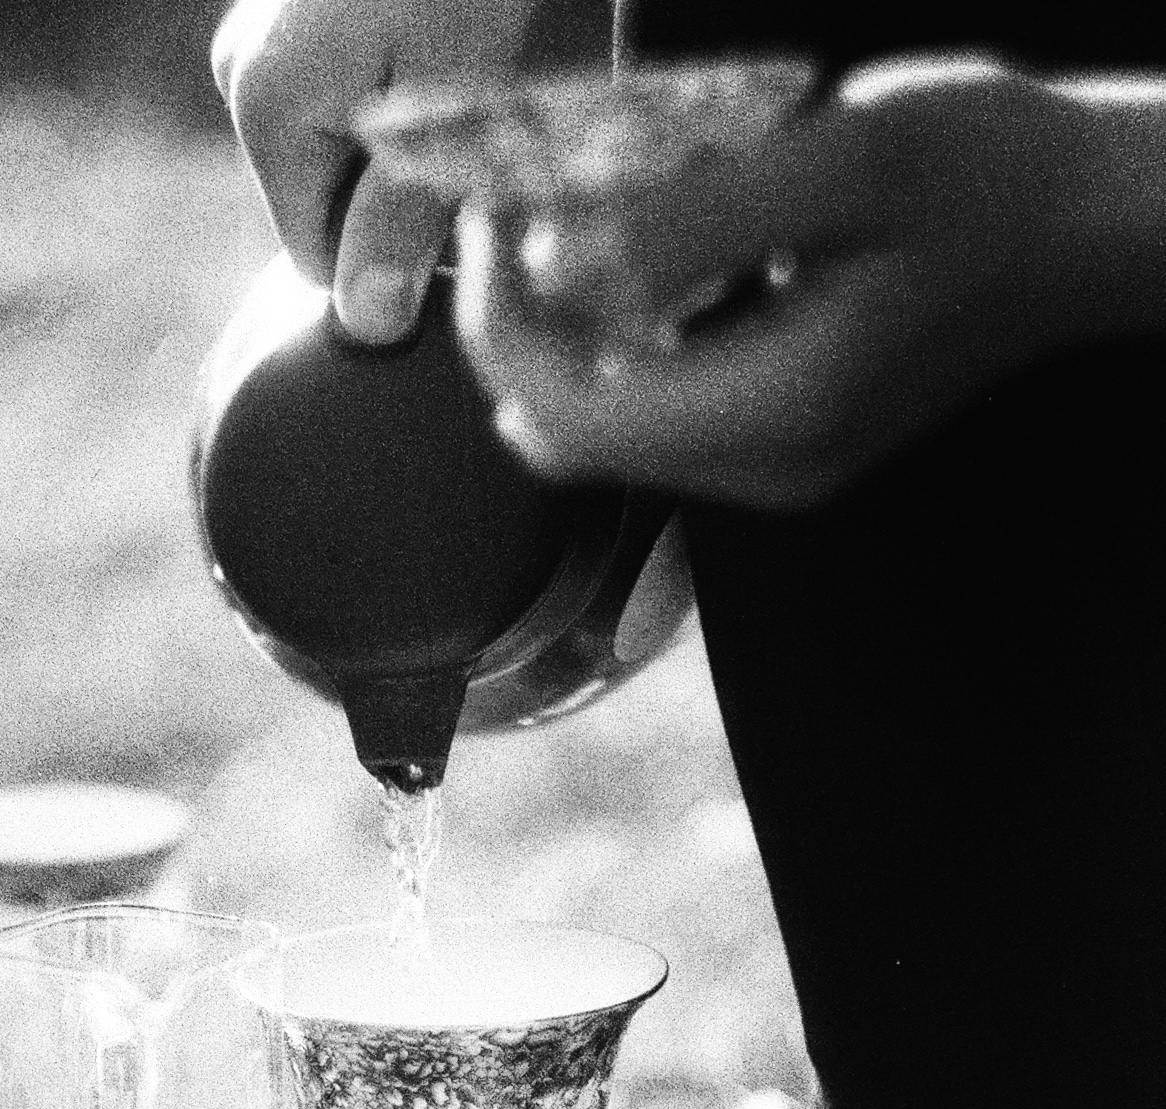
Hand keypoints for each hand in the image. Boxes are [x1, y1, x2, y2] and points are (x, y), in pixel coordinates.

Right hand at [212, 0, 590, 341]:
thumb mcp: (449, 100)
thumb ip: (402, 220)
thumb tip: (366, 329)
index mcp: (264, 105)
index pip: (315, 261)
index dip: (390, 261)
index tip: (457, 209)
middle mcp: (237, 73)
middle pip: (318, 208)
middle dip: (386, 203)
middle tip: (462, 136)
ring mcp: (251, 39)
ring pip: (327, 160)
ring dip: (389, 153)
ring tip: (447, 83)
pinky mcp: (282, 19)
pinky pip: (328, 106)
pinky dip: (379, 103)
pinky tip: (424, 54)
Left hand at [454, 57, 1165, 507]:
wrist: (1090, 230)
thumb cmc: (994, 176)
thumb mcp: (850, 162)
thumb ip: (694, 221)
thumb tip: (552, 256)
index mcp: (770, 410)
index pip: (561, 411)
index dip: (499, 317)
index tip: (495, 206)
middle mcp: (757, 468)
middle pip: (566, 427)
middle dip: (519, 318)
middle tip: (515, 197)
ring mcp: (768, 465)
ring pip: (604, 417)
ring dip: (565, 319)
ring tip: (574, 207)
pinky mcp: (777, 439)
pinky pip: (655, 401)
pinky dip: (619, 327)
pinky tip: (643, 244)